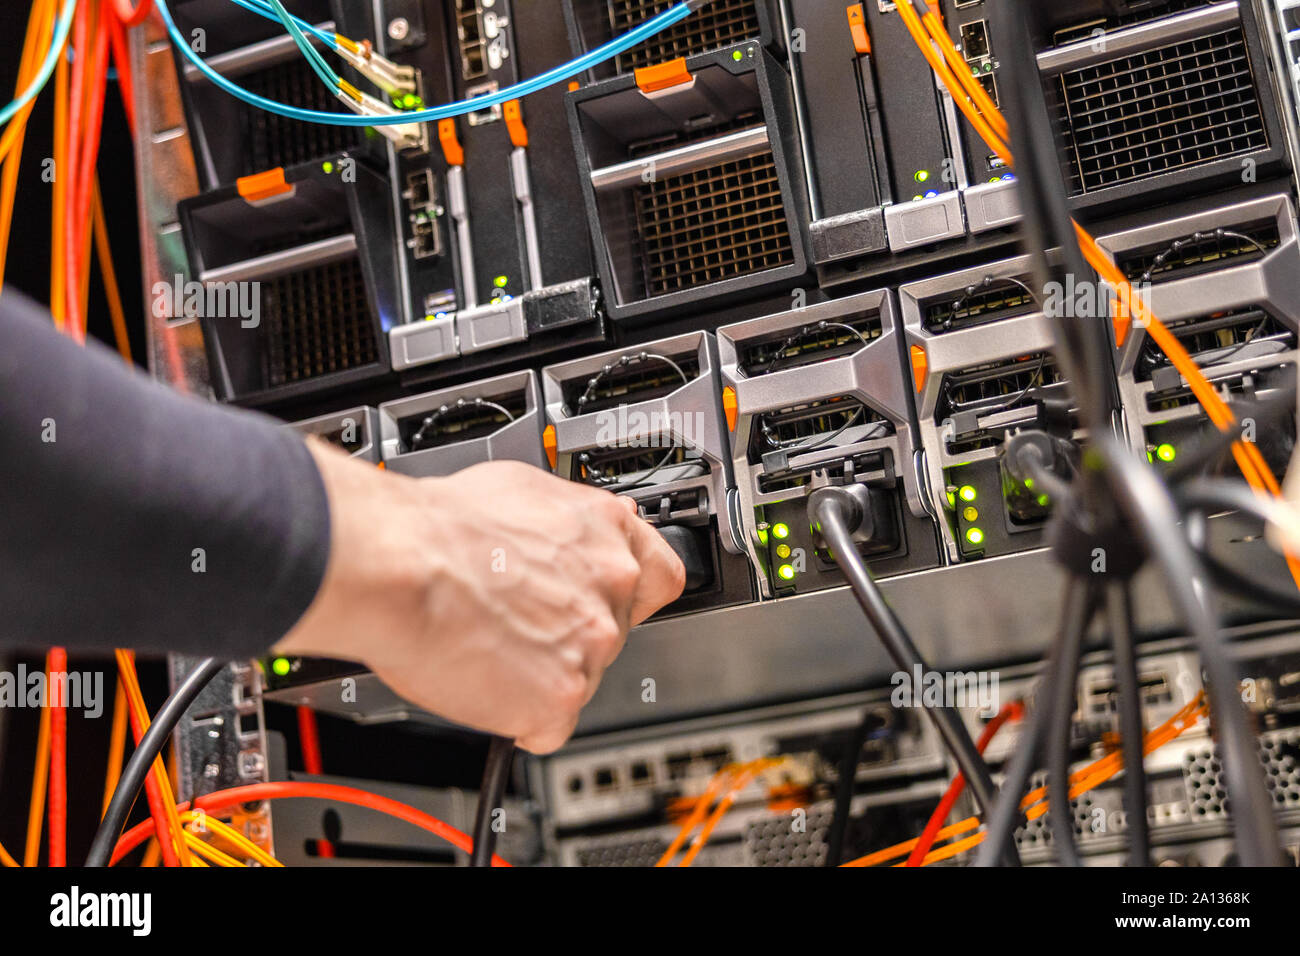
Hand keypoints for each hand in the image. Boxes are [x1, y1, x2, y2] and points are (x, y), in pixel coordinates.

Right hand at [274, 443, 685, 752]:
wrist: (399, 566)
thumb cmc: (439, 525)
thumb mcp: (521, 489)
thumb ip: (566, 521)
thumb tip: (572, 529)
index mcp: (606, 532)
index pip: (659, 575)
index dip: (629, 593)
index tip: (610, 601)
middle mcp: (611, 587)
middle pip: (612, 630)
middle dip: (569, 634)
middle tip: (518, 626)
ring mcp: (592, 644)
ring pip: (581, 677)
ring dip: (541, 673)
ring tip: (487, 647)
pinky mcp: (561, 697)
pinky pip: (549, 723)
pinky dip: (518, 716)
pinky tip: (484, 683)